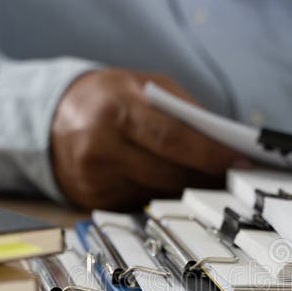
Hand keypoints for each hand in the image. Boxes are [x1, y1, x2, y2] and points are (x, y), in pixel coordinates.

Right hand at [51, 69, 239, 210]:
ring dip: (189, 191)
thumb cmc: (108, 99)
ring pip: (158, 194)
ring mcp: (95, 179)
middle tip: (234, 177)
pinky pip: (142, 203)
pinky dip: (162, 196)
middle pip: (168, 173)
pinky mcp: (95, 201)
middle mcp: (100, 147)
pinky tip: (176, 188)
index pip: (172, 138)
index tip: (239, 161)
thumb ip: (182, 110)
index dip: (209, 153)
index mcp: (115, 110)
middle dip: (206, 177)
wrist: (52, 119)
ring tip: (212, 181)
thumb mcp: (142, 87)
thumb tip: (225, 140)